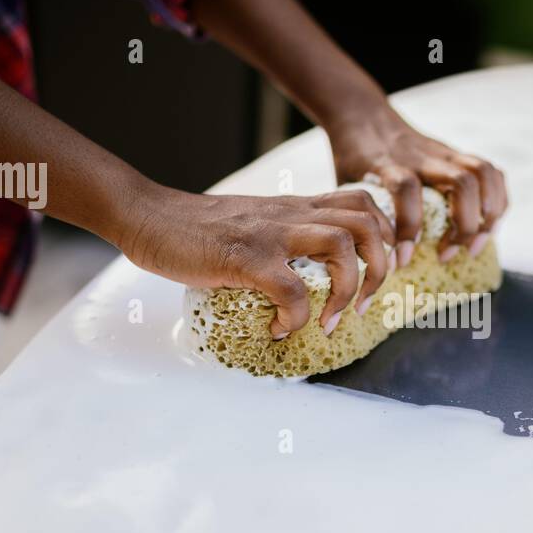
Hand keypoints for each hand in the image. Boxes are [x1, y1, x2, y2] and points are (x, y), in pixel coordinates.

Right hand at [120, 183, 393, 338]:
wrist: (147, 216)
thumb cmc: (196, 230)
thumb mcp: (256, 224)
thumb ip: (285, 239)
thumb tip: (306, 279)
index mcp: (297, 208)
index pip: (364, 204)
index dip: (385, 239)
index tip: (375, 277)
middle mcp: (291, 215)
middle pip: (367, 221)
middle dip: (379, 269)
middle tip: (362, 305)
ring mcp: (269, 234)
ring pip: (341, 244)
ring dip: (347, 289)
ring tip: (330, 320)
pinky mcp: (243, 258)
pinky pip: (291, 288)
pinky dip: (296, 315)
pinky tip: (281, 328)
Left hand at [326, 103, 508, 266]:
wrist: (362, 114)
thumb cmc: (351, 158)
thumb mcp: (344, 184)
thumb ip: (357, 215)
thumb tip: (360, 264)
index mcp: (389, 163)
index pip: (406, 189)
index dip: (408, 227)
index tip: (403, 259)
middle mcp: (422, 156)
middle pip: (461, 182)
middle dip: (464, 226)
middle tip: (447, 255)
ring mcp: (444, 153)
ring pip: (483, 174)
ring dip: (488, 214)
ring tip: (475, 244)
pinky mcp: (457, 155)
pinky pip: (492, 172)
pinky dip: (498, 200)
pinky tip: (489, 225)